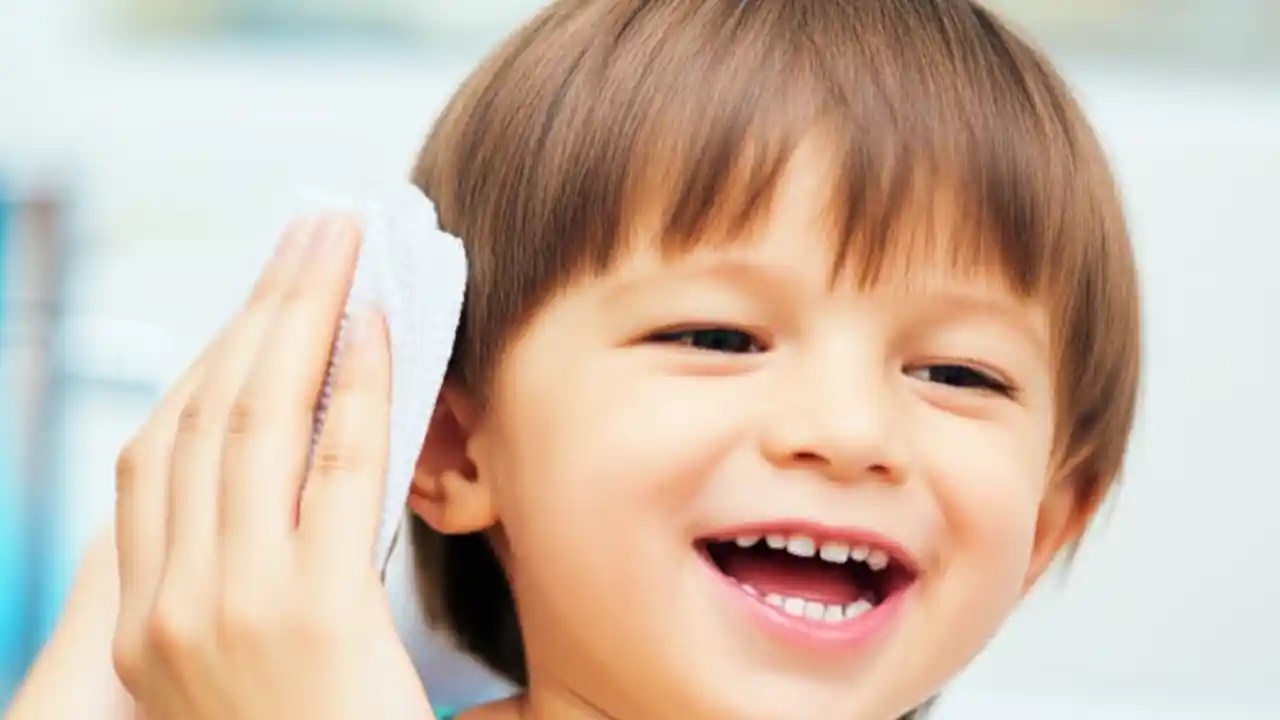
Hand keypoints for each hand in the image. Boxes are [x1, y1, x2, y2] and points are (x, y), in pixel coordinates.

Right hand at [110, 215, 433, 719]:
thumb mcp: (250, 662)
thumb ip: (256, 569)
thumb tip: (309, 455)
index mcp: (148, 621)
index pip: (163, 455)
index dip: (209, 356)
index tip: (259, 293)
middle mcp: (173, 605)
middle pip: (207, 416)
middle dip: (261, 308)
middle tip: (310, 230)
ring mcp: (232, 607)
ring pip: (257, 424)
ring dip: (303, 318)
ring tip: (339, 244)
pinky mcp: (310, 614)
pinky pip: (332, 470)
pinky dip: (353, 389)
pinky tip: (374, 328)